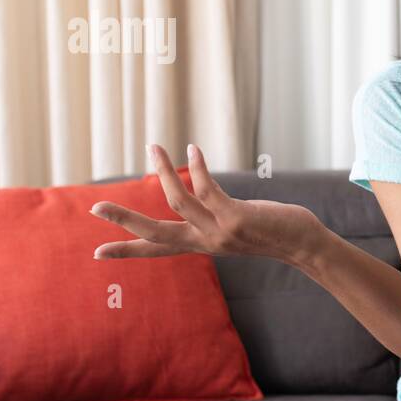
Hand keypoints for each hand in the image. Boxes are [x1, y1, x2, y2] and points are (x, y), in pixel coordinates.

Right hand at [89, 143, 323, 262]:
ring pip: (177, 202)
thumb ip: (213, 217)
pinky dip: (197, 167)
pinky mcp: (236, 219)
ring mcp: (220, 232)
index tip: (97, 253)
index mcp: (202, 245)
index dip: (127, 250)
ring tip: (153, 147)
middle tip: (95, 207)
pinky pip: (207, 189)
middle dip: (124, 220)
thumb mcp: (236, 227)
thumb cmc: (274, 232)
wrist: (305, 246)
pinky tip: (192, 150)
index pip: (158, 250)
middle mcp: (206, 242)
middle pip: (154, 233)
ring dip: (163, 172)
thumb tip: (199, 194)